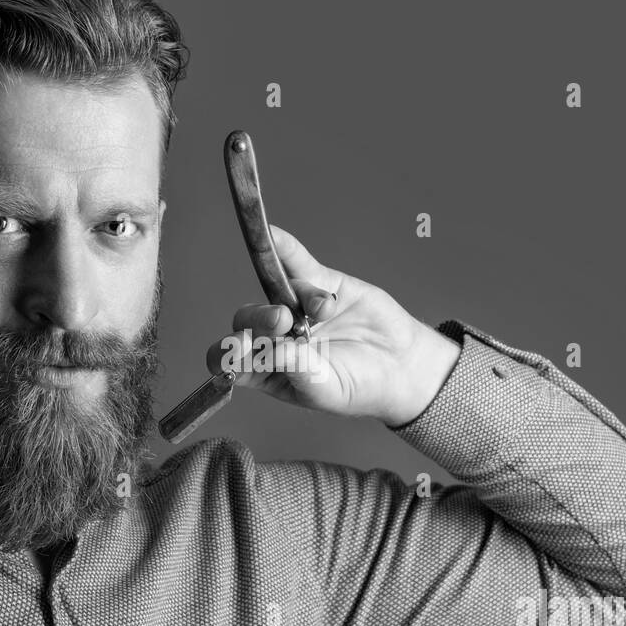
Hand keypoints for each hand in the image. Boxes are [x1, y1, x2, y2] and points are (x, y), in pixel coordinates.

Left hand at [204, 225, 460, 425]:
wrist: (400, 365)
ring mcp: (295, 310)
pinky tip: (273, 235)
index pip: (227, 359)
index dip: (224, 353)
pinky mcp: (319, 284)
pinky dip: (285, 250)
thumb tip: (269, 349)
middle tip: (283, 323)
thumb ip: (294, 368)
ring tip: (320, 311)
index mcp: (266, 370)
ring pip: (272, 293)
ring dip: (288, 298)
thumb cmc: (358, 387)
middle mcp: (274, 338)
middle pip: (246, 321)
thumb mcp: (324, 389)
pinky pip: (296, 264)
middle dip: (258, 320)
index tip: (239, 349)